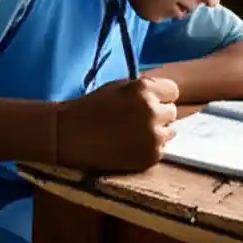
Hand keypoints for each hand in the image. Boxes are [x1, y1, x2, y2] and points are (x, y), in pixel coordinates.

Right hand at [55, 76, 179, 171]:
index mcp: (143, 88)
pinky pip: (161, 149)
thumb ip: (143, 89)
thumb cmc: (91, 108)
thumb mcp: (118, 87)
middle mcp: (152, 110)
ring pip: (169, 132)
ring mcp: (153, 135)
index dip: (162, 97)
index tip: (151, 102)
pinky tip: (129, 146)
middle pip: (172, 112)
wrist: (69, 136)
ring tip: (133, 134)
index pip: (173, 91)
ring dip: (156, 133)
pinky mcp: (151, 156)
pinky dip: (149, 148)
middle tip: (137, 120)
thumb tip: (164, 96)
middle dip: (158, 115)